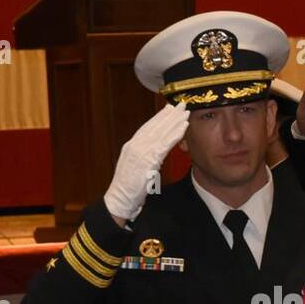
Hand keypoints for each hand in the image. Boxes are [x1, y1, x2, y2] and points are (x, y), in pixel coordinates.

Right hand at [103, 103, 189, 222]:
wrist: (119, 199)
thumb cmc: (128, 189)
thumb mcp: (135, 168)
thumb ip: (144, 157)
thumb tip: (154, 152)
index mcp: (131, 147)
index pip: (147, 128)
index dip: (159, 117)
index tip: (169, 108)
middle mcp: (135, 145)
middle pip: (155, 126)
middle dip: (169, 115)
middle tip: (181, 104)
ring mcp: (140, 152)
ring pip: (161, 133)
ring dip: (174, 121)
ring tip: (185, 112)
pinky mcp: (148, 160)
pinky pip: (164, 144)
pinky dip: (174, 134)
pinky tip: (183, 127)